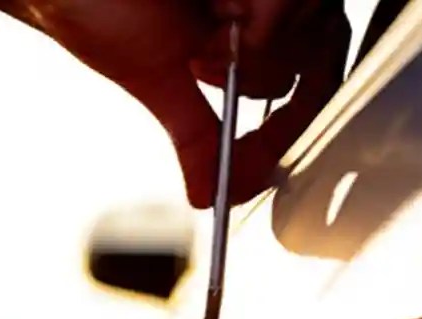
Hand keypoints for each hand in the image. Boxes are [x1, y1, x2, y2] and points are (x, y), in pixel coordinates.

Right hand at [0, 0, 350, 206]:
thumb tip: (207, 197)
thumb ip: (195, 135)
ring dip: (256, 44)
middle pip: (324, 46)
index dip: (295, 122)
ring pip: (315, 17)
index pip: (312, 78)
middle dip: (267, 73)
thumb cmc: (96, 7)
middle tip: (211, 69)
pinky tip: (213, 8)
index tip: (260, 153)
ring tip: (204, 32)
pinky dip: (260, 19)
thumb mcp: (155, 80)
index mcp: (241, 29)